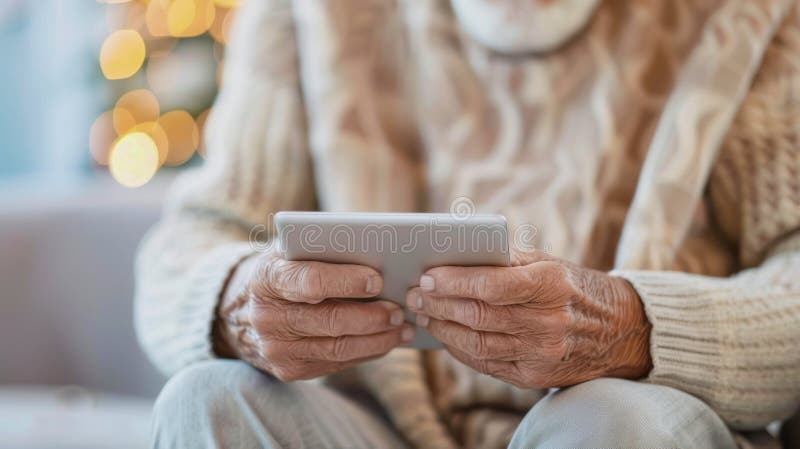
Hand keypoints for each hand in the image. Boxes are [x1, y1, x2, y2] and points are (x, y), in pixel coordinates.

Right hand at [214, 244, 414, 380]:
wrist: (251, 307)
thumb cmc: (289, 267)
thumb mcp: (296, 248)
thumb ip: (326, 246)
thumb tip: (381, 251)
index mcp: (266, 277)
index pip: (310, 282)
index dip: (346, 282)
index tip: (378, 279)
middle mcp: (266, 316)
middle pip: (330, 320)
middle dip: (371, 316)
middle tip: (400, 310)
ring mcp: (276, 348)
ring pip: (338, 348)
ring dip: (377, 339)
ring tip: (402, 328)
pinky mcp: (289, 369)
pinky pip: (336, 364)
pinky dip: (367, 352)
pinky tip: (387, 341)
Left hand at [406, 250, 650, 387]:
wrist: (619, 330)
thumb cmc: (572, 287)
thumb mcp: (548, 263)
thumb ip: (506, 260)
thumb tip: (455, 254)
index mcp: (550, 285)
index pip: (492, 285)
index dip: (454, 282)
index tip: (427, 276)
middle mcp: (548, 322)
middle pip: (479, 316)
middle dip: (439, 305)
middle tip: (414, 294)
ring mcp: (542, 353)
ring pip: (478, 344)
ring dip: (443, 329)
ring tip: (423, 313)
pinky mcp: (535, 377)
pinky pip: (487, 364)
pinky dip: (460, 350)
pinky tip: (445, 335)